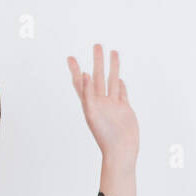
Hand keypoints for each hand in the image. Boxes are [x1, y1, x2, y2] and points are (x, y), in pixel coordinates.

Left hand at [67, 44, 138, 169]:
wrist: (121, 150)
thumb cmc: (105, 136)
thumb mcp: (92, 113)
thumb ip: (88, 94)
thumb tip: (85, 74)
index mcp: (90, 102)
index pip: (80, 82)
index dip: (75, 70)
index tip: (71, 57)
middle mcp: (101, 102)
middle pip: (98, 76)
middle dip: (97, 61)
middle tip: (97, 45)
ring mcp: (113, 105)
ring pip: (112, 81)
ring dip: (112, 67)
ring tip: (114, 52)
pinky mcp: (125, 109)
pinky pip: (121, 93)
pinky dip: (121, 85)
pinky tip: (120, 78)